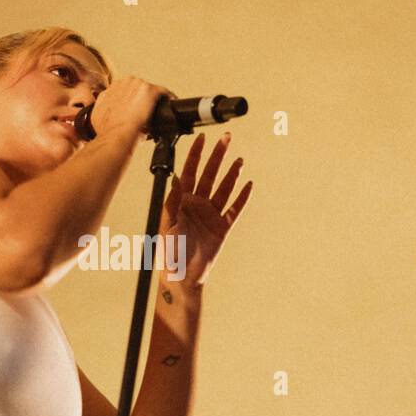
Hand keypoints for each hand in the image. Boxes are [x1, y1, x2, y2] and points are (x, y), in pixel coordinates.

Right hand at [90, 76, 175, 140]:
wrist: (114, 137)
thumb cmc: (107, 131)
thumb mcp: (99, 115)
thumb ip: (107, 108)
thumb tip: (112, 112)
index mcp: (113, 87)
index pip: (129, 91)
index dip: (135, 101)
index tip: (139, 108)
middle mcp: (124, 82)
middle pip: (141, 90)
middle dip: (145, 100)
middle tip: (150, 113)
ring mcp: (138, 85)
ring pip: (152, 91)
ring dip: (157, 100)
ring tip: (162, 111)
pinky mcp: (150, 91)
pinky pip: (164, 93)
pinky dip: (169, 98)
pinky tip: (172, 105)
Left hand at [158, 131, 252, 289]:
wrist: (182, 276)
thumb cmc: (169, 252)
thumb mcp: (167, 225)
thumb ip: (172, 202)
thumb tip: (176, 179)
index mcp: (182, 201)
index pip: (189, 171)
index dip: (196, 154)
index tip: (202, 138)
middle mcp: (197, 204)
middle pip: (210, 175)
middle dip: (217, 156)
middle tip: (226, 139)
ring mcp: (211, 215)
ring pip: (224, 189)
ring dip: (231, 174)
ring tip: (238, 159)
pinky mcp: (222, 228)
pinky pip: (235, 209)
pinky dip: (242, 198)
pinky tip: (248, 185)